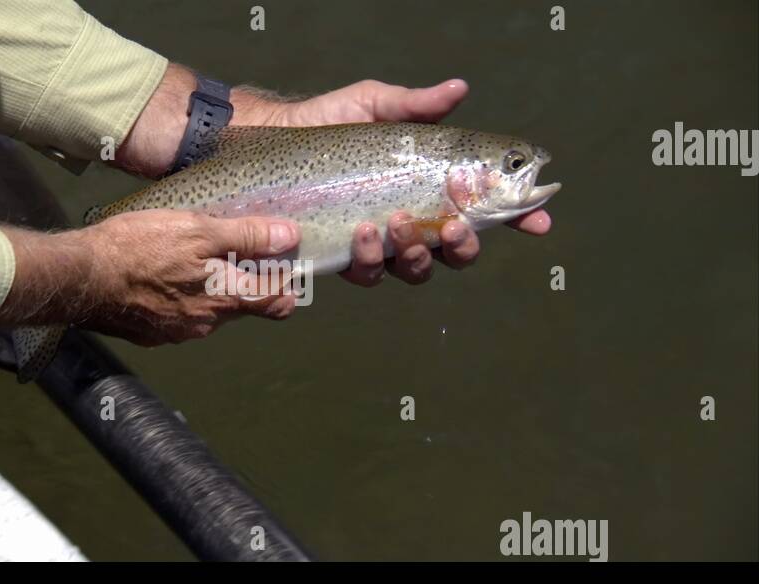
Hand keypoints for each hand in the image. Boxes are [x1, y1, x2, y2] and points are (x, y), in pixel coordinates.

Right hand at [0, 211, 299, 343]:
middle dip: (245, 282)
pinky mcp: (150, 334)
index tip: (286, 265)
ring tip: (192, 257)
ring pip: (209, 312)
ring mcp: (176, 333)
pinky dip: (180, 297)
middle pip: (242, 307)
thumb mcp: (197, 230)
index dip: (287, 284)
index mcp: (223, 301)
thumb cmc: (138, 249)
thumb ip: (246, 236)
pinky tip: (162, 275)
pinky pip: (178, 316)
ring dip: (209, 289)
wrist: (79, 278)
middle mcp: (204, 325)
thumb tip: (289, 236)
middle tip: (236, 249)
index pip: (275, 303)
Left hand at [233, 78, 551, 285]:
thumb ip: (416, 107)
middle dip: (463, 246)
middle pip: (454, 252)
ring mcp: (377, 244)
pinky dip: (369, 259)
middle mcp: (409, 220)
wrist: (266, 145)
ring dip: (416, 252)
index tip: (538, 220)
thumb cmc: (323, 125)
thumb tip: (460, 89)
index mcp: (428, 188)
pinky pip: (366, 273)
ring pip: (414, 269)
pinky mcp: (341, 257)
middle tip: (454, 226)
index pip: (483, 208)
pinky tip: (362, 233)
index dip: (515, 218)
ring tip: (397, 223)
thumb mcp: (373, 107)